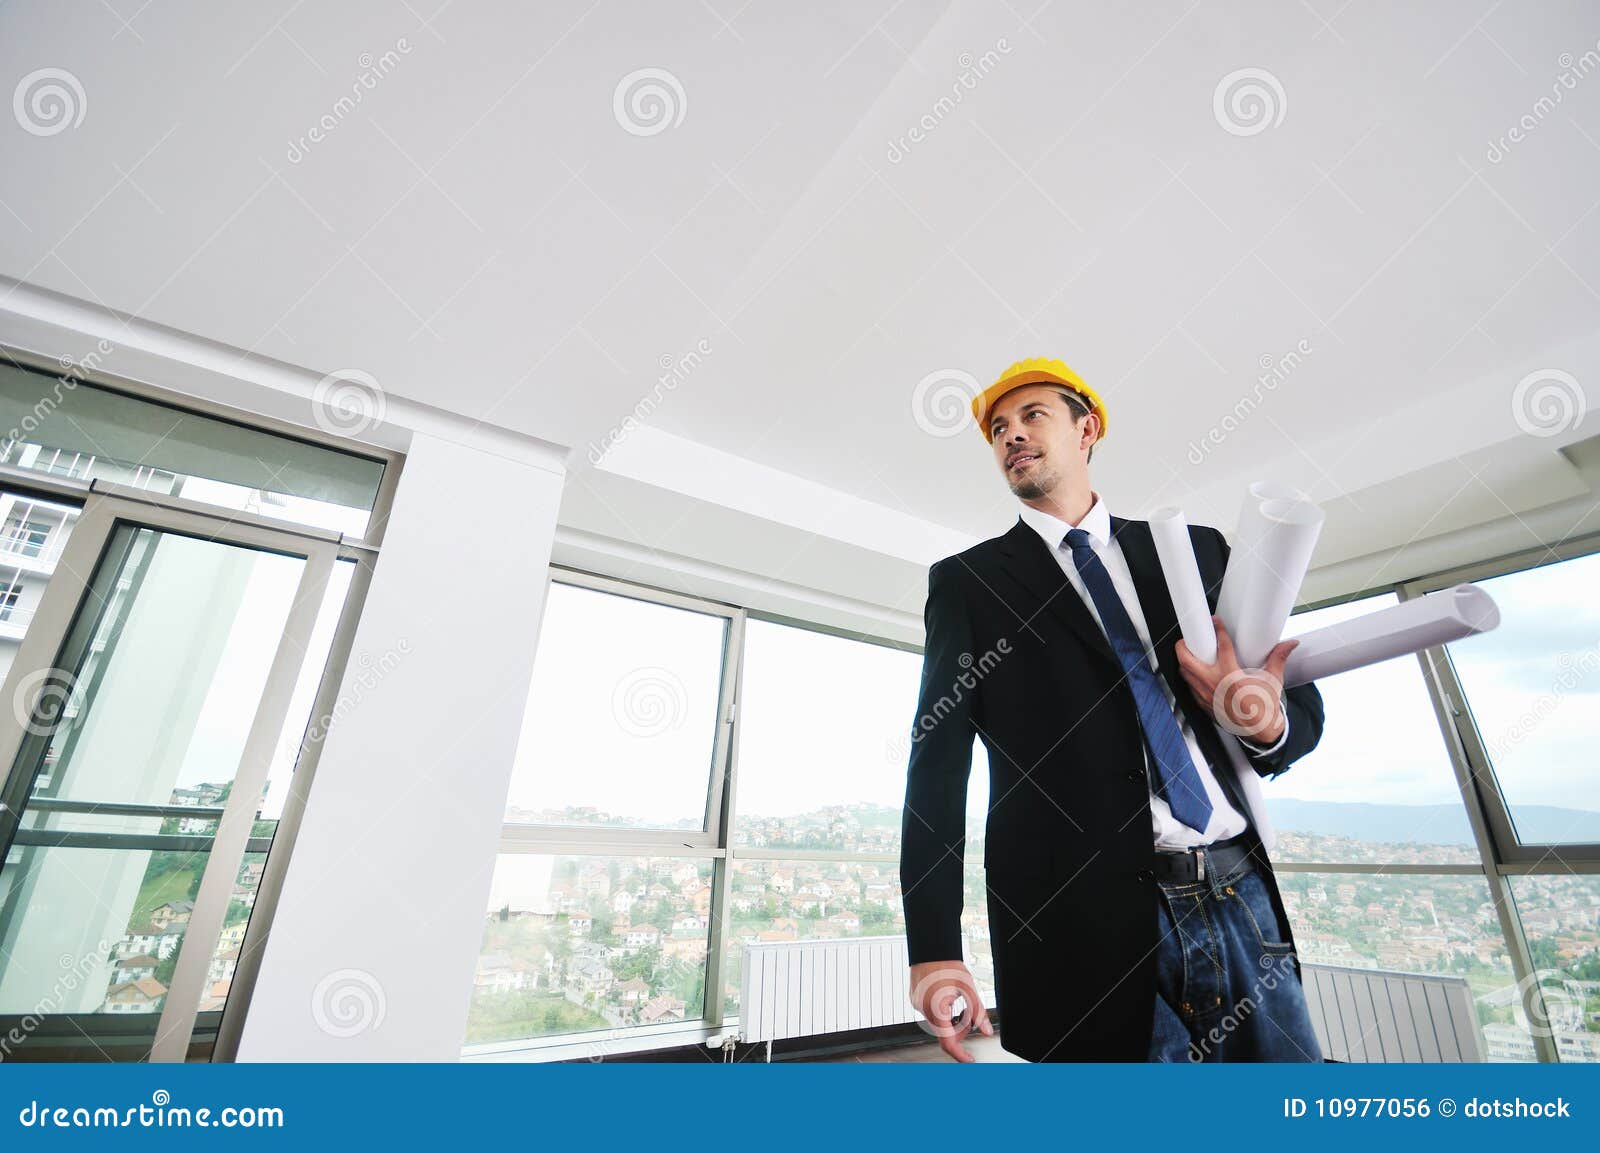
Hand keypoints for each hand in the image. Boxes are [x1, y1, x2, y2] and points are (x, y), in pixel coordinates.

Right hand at [907, 960, 992, 1061]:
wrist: (930, 948)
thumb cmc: (946, 964)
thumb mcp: (968, 988)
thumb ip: (977, 1012)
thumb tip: (986, 1030)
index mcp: (937, 1010)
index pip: (948, 1043)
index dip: (960, 1055)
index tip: (969, 1060)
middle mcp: (923, 1010)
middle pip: (944, 1032)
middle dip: (960, 1029)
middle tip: (971, 1018)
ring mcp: (917, 1005)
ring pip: (938, 1023)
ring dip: (951, 1020)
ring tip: (959, 1003)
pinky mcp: (915, 999)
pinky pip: (930, 1013)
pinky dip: (942, 1011)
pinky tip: (948, 998)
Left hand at [1175, 616, 1296, 743]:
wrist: (1259, 730)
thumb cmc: (1264, 706)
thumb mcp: (1273, 680)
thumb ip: (1278, 658)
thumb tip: (1289, 644)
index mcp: (1231, 675)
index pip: (1221, 646)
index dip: (1218, 630)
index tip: (1216, 621)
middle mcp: (1214, 683)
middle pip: (1187, 657)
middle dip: (1185, 644)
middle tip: (1193, 637)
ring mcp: (1205, 694)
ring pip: (1184, 671)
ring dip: (1185, 660)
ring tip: (1193, 653)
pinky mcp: (1202, 702)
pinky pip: (1188, 686)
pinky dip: (1190, 677)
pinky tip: (1196, 672)